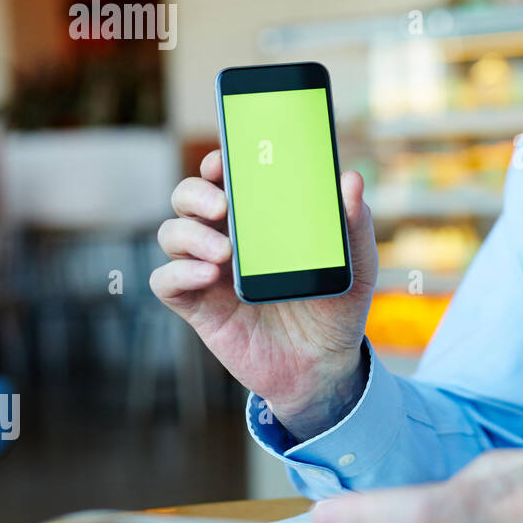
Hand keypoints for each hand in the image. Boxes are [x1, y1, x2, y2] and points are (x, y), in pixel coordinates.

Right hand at [149, 148, 377, 438]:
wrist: (324, 364)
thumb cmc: (336, 304)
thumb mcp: (356, 264)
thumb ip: (353, 223)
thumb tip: (350, 179)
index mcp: (260, 218)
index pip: (227, 178)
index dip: (219, 162)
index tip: (226, 158)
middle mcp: (227, 236)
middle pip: (188, 198)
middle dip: (196, 192)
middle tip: (223, 206)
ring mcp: (208, 270)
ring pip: (171, 233)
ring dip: (189, 234)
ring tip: (225, 251)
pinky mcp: (197, 306)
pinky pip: (166, 281)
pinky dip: (178, 272)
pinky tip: (208, 274)